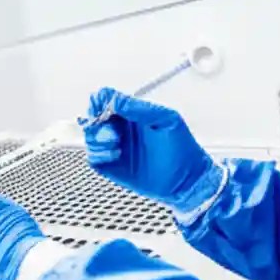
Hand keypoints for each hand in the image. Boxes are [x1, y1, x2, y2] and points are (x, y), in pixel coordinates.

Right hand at [83, 88, 220, 213]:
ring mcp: (116, 147)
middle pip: (93, 117)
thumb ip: (140, 109)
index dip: (100, 101)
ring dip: (98, 139)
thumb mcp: (166, 120)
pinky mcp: (114, 167)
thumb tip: (116, 100)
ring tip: (116, 144)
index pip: (106, 98)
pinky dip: (98, 154)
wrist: (188, 181)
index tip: (104, 109)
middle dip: (97, 122)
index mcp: (133, 113)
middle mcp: (122, 129)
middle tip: (113, 131)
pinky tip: (114, 155)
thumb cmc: (183, 149)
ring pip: (91, 137)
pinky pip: (94, 158)